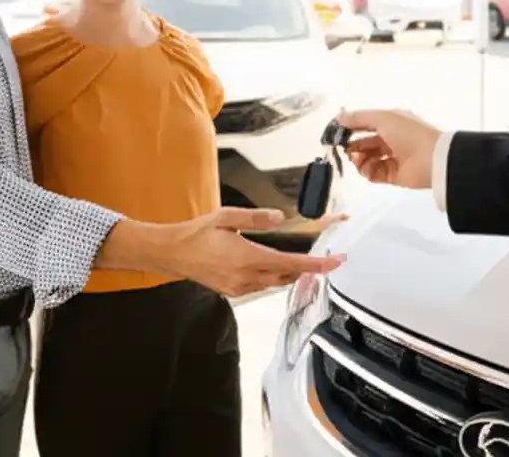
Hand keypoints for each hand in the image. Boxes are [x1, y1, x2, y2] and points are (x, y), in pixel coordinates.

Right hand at [100, 208, 346, 297]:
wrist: (173, 254)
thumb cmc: (198, 233)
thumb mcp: (226, 217)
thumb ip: (256, 218)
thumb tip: (280, 218)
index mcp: (247, 258)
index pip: (291, 264)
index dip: (316, 265)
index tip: (335, 263)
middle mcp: (246, 277)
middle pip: (288, 276)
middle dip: (308, 269)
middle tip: (326, 259)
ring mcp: (240, 288)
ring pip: (276, 283)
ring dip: (292, 273)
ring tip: (305, 261)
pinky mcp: (235, 291)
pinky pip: (263, 286)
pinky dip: (275, 276)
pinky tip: (277, 266)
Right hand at [335, 109, 440, 188]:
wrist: (432, 158)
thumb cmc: (408, 133)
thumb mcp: (383, 118)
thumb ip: (359, 118)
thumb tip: (338, 118)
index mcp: (390, 123)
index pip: (365, 124)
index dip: (350, 128)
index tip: (335, 134)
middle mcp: (390, 139)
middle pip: (364, 144)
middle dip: (353, 146)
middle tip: (347, 150)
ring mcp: (392, 158)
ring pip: (367, 159)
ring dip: (359, 160)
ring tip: (358, 160)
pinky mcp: (392, 176)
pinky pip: (374, 174)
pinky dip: (368, 171)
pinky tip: (368, 169)